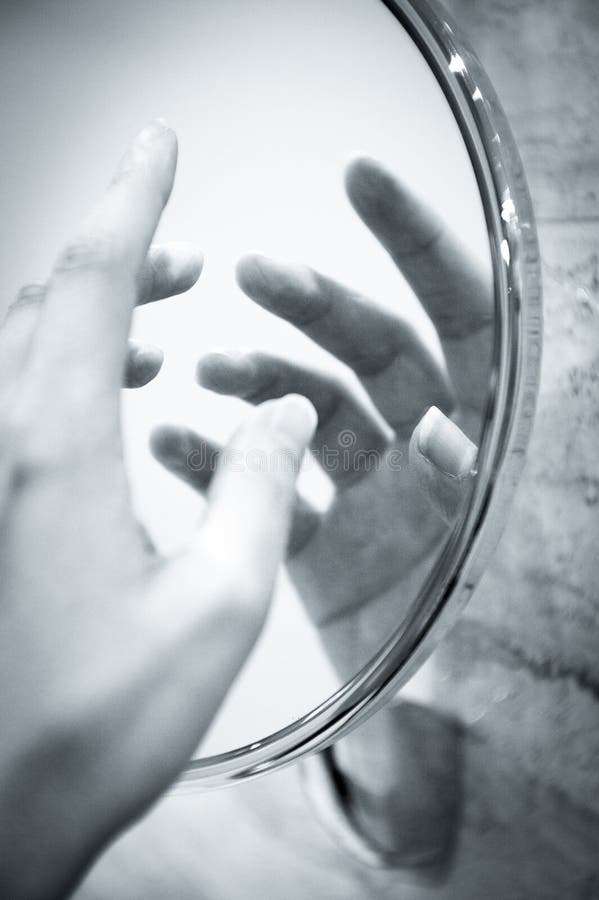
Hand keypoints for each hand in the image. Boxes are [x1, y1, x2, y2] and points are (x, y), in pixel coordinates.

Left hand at [0, 121, 315, 899]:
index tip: (160, 149)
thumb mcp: (219, 605)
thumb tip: (285, 415)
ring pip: (23, 345)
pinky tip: (116, 404)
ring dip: (93, 317)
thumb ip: (260, 491)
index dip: (135, 201)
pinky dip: (65, 371)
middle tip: (185, 260)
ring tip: (162, 330)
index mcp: (52, 450)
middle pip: (50, 300)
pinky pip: (12, 398)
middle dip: (123, 262)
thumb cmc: (95, 721)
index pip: (95, 279)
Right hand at [152, 157, 491, 678]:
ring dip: (256, 381)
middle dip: (313, 305)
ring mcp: (364, 490)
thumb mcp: (489, 547)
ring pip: (304, 408)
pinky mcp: (316, 536)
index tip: (365, 185)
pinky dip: (216, 459)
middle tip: (256, 274)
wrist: (429, 726)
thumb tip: (443, 431)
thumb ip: (475, 486)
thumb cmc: (474, 641)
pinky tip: (173, 442)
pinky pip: (259, 483)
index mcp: (479, 434)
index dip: (418, 244)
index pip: (461, 314)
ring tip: (208, 372)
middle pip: (367, 349)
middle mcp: (420, 448)